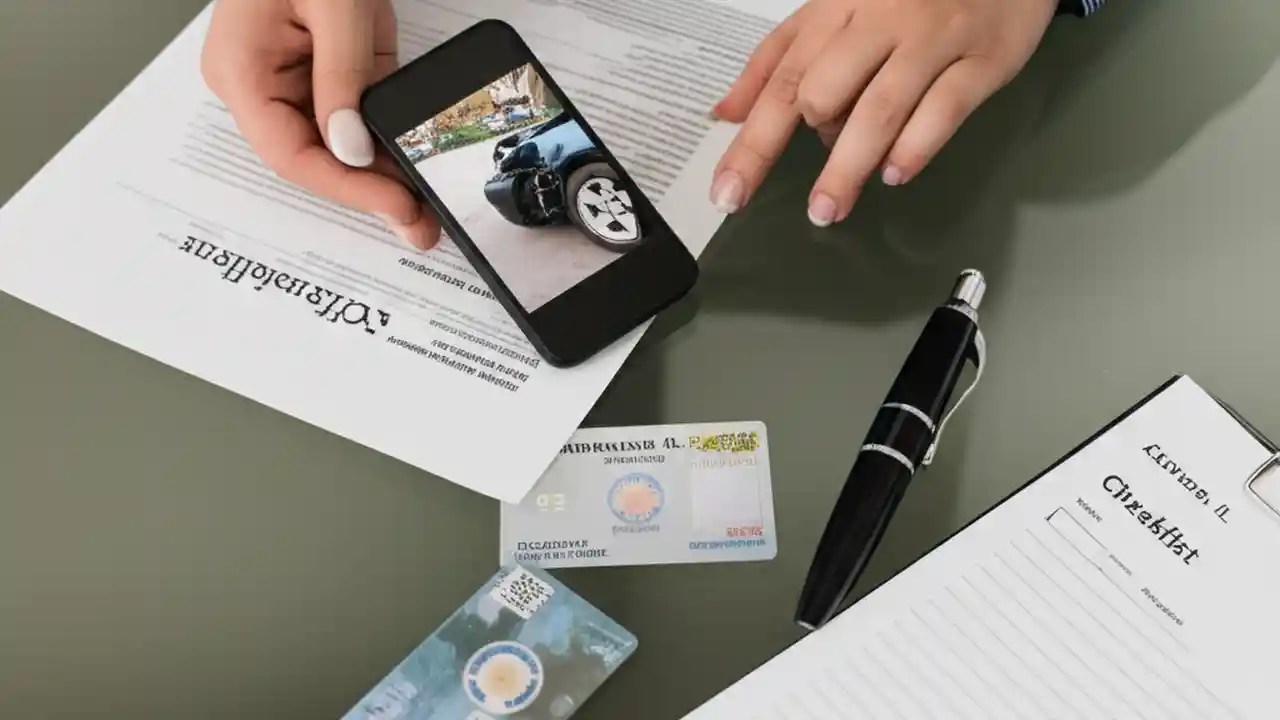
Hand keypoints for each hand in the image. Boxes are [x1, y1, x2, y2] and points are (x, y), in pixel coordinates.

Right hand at [201, 0, 439, 248]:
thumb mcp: (335, 7)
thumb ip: (343, 78)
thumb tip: (352, 150)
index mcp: (240, 72)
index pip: (291, 155)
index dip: (347, 188)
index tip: (395, 206)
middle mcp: (258, 84)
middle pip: (314, 159)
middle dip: (369, 193)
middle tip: (420, 223)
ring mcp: (291, 81)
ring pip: (336, 147)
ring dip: (381, 175)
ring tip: (425, 203)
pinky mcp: (324, 73)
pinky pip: (351, 119)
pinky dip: (383, 143)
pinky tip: (412, 165)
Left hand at [710, 0, 1056, 226]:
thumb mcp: (835, 11)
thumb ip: (780, 59)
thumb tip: (725, 115)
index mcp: (834, 5)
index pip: (778, 75)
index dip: (750, 139)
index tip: (728, 191)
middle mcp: (878, 17)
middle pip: (822, 90)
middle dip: (804, 149)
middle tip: (808, 200)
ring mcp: (932, 37)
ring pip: (878, 108)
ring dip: (847, 168)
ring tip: (828, 209)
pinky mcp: (983, 58)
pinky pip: (943, 110)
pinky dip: (914, 148)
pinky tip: (894, 175)